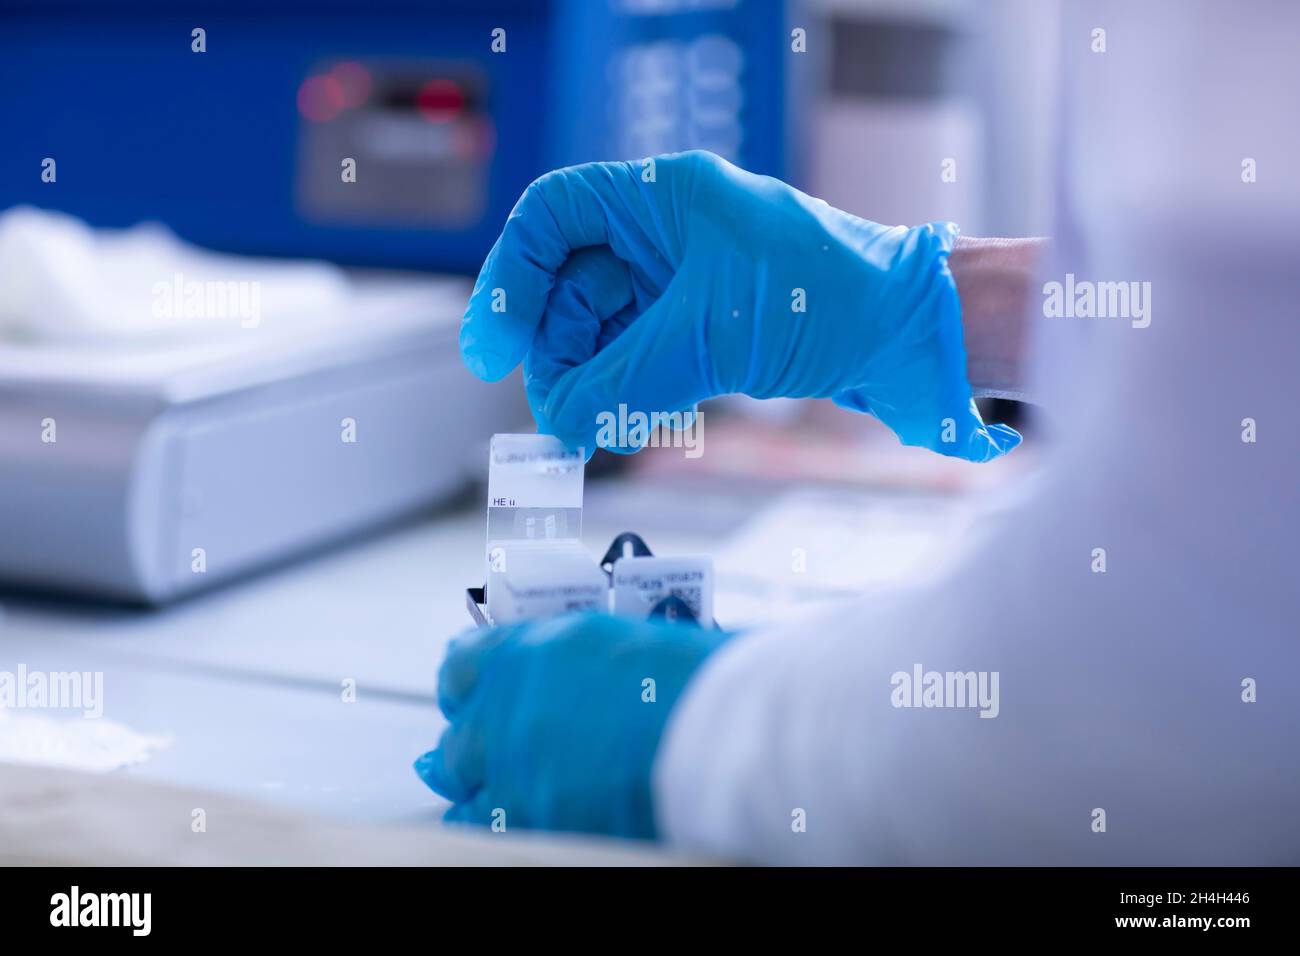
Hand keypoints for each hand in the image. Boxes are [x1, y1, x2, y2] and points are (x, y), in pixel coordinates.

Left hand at [415, 614, 727, 838]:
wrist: (722, 733)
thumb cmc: (697, 678)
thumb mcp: (628, 638)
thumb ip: (581, 659)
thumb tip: (577, 678)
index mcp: (529, 652)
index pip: (462, 665)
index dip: (468, 683)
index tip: (474, 692)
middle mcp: (508, 709)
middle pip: (457, 736)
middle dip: (468, 744)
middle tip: (477, 751)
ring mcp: (514, 771)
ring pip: (463, 788)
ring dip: (476, 789)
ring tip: (485, 795)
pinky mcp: (534, 821)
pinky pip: (487, 827)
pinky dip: (497, 823)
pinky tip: (508, 822)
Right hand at [460, 149, 1018, 461]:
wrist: (911, 333)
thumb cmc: (829, 297)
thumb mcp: (707, 336)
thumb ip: (621, 381)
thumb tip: (558, 425)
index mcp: (662, 195)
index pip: (552, 218)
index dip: (511, 279)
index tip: (492, 348)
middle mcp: (668, 229)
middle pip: (571, 284)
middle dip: (557, 350)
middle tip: (557, 412)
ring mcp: (687, 277)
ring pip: (605, 327)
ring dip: (592, 380)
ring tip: (593, 428)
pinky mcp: (708, 321)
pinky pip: (642, 353)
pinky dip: (628, 389)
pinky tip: (629, 422)